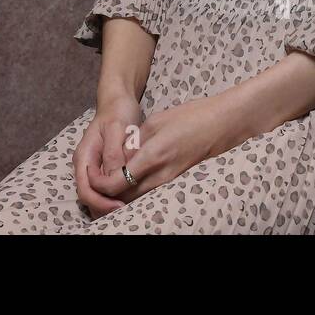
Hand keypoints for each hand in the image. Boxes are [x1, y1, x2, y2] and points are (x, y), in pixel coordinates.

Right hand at [72, 90, 144, 219]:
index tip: (119, 205)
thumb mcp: (117, 128)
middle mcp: (85, 163)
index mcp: (84, 156)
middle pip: (89, 195)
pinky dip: (115, 192)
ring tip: (129, 204)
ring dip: (109, 201)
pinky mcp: (104, 164)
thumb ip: (113, 152)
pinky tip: (129, 192)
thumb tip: (113, 175)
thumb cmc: (117, 111)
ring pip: (97, 191)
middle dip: (105, 206)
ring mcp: (94, 165)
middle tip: (126, 209)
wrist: (118, 100)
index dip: (100, 202)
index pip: (85, 189)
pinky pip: (106, 184)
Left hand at [90, 94, 246, 204]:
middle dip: (105, 192)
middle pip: (123, 197)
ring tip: (110, 177)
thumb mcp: (156, 121)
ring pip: (135, 197)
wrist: (222, 124)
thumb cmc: (191, 116)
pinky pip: (148, 191)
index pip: (116, 183)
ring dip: (119, 192)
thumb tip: (121, 156)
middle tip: (96, 179)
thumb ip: (134, 141)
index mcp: (152, 156)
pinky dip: (134, 188)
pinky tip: (130, 176)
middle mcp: (160, 175)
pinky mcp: (174, 181)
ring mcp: (168, 181)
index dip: (99, 183)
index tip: (92, 172)